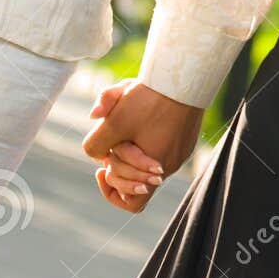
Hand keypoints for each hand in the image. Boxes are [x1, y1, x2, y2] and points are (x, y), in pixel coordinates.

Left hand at [82, 78, 203, 213]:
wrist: (184, 76)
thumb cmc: (150, 99)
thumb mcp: (114, 120)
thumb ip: (95, 142)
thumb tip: (92, 149)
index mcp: (152, 168)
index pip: (131, 201)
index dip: (111, 188)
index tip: (102, 168)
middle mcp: (170, 165)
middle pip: (137, 182)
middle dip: (118, 166)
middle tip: (111, 147)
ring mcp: (180, 152)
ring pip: (149, 163)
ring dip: (132, 150)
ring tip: (125, 125)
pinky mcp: (186, 138)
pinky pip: (163, 148)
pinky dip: (148, 139)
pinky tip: (143, 116)